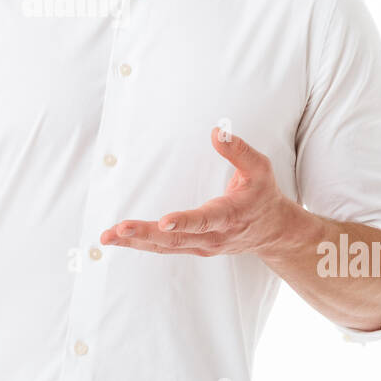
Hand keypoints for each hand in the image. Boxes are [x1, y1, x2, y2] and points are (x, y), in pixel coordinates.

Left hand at [99, 126, 319, 258]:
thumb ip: (240, 151)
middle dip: (146, 234)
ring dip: (135, 242)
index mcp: (230, 215)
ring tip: (107, 237)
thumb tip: (217, 132)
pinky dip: (141, 244)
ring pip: (165, 246)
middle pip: (176, 238)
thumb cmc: (262, 195)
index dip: (185, 221)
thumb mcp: (260, 168)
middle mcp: (214, 236)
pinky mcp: (193, 248)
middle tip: (119, 228)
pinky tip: (119, 238)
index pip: (206, 220)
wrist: (273, 232)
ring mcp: (202, 246)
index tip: (165, 221)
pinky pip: (164, 247)